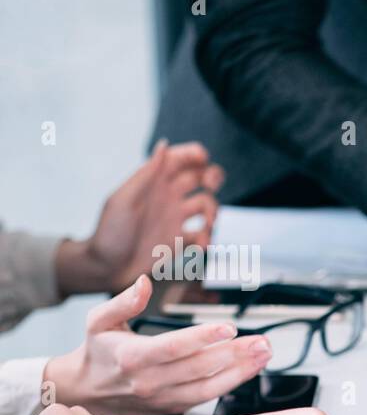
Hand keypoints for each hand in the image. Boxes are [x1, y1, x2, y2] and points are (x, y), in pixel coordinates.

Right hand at [43, 275, 271, 414]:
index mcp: (132, 357)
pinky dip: (232, 383)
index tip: (230, 327)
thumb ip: (123, 302)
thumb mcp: (99, 321)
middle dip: (235, 354)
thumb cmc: (97, 353)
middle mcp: (150, 382)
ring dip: (242, 371)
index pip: (173, 347)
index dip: (203, 338)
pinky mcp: (175, 407)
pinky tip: (250, 369)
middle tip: (262, 341)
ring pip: (209, 387)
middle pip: (199, 368)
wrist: (87, 393)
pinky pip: (208, 397)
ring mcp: (164, 398)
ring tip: (264, 354)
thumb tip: (143, 283)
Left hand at [56, 140, 223, 296]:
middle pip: (198, 177)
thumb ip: (146, 174)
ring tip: (207, 224)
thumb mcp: (125, 199)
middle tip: (210, 187)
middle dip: (211, 177)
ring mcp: (174, 218)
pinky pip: (202, 234)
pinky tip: (201, 244)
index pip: (178, 159)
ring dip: (212, 211)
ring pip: (206, 204)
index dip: (194, 154)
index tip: (204, 160)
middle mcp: (166, 197)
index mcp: (152, 182)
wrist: (106, 268)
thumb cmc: (109, 233)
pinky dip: (207, 237)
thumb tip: (163, 145)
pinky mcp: (179, 240)